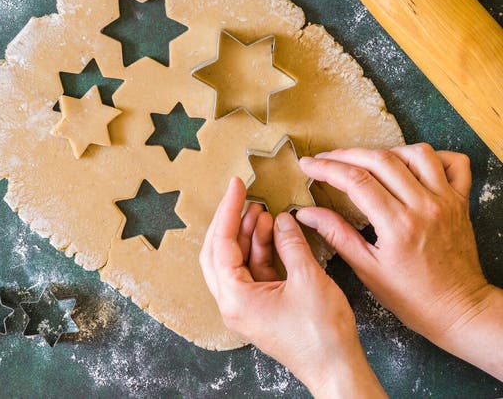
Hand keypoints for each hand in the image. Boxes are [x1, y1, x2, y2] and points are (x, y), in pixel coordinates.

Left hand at [200, 176, 385, 397]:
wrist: (337, 370)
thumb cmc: (322, 333)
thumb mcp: (307, 278)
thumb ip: (291, 243)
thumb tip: (282, 219)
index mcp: (236, 299)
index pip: (221, 244)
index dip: (228, 210)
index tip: (236, 185)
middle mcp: (233, 304)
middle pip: (218, 252)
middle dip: (231, 221)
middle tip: (243, 194)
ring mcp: (246, 307)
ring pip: (235, 261)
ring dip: (248, 234)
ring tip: (263, 210)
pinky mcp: (260, 308)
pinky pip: (252, 271)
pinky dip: (260, 249)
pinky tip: (273, 231)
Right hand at [297, 144, 502, 379]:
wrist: (459, 311)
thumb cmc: (414, 298)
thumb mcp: (368, 271)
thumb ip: (337, 235)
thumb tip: (306, 213)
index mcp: (397, 225)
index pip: (356, 180)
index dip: (327, 167)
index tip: (308, 165)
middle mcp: (423, 205)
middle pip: (381, 160)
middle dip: (347, 154)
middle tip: (328, 158)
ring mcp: (445, 200)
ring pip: (417, 153)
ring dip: (389, 151)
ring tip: (370, 162)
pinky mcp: (461, 201)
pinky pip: (454, 163)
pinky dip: (435, 156)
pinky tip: (414, 165)